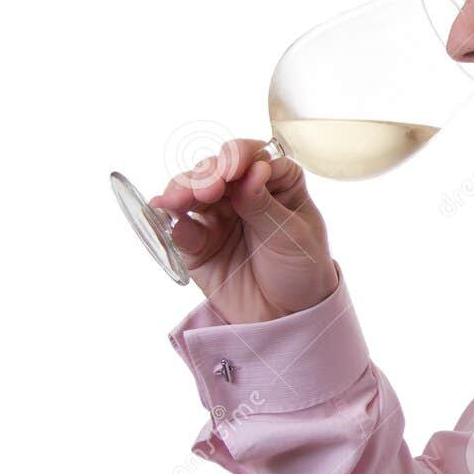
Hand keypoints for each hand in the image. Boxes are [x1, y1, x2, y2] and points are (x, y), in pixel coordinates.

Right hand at [150, 139, 338, 323]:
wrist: (289, 317)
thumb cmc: (302, 269)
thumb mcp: (292, 236)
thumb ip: (265, 205)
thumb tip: (251, 171)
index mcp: (275, 181)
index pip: (252, 156)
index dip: (238, 157)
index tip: (232, 170)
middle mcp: (242, 192)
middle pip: (216, 170)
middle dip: (206, 175)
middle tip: (205, 190)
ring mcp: (217, 215)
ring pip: (191, 193)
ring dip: (182, 191)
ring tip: (177, 201)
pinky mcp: (197, 242)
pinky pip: (180, 228)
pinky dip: (172, 222)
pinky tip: (170, 219)